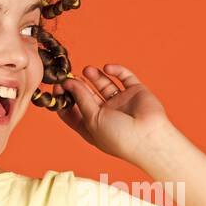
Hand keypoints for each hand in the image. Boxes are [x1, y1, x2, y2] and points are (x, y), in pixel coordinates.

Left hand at [57, 64, 173, 164]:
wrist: (148, 137)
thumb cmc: (118, 137)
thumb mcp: (92, 120)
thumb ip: (80, 99)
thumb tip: (68, 82)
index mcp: (92, 126)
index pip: (73, 112)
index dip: (64, 100)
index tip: (57, 87)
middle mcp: (106, 114)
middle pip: (87, 95)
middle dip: (77, 85)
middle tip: (69, 75)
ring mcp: (120, 102)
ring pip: (104, 84)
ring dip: (94, 76)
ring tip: (87, 70)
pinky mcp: (135, 92)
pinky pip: (124, 77)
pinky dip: (116, 70)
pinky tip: (107, 68)